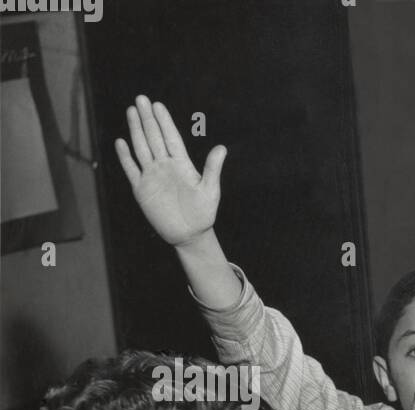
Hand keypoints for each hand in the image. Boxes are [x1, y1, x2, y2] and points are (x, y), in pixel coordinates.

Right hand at [115, 95, 224, 248]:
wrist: (189, 235)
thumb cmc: (203, 214)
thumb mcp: (210, 191)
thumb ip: (213, 169)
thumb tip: (222, 147)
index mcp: (182, 165)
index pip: (171, 138)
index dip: (164, 122)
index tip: (158, 105)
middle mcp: (165, 167)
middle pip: (154, 138)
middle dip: (147, 118)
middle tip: (141, 99)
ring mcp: (152, 176)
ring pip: (141, 148)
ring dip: (136, 130)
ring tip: (131, 111)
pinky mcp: (142, 189)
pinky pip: (132, 169)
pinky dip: (125, 156)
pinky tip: (121, 142)